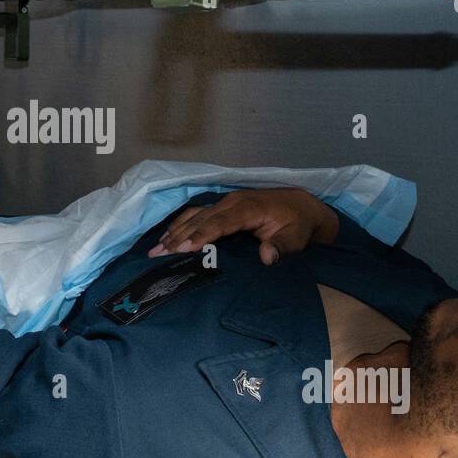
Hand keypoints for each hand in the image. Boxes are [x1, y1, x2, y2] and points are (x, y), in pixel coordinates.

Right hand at [148, 188, 335, 264]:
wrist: (301, 205)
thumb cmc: (297, 224)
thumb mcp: (296, 238)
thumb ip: (282, 247)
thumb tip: (267, 256)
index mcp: (250, 208)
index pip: (221, 222)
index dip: (202, 235)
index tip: (184, 249)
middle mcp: (233, 202)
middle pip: (201, 218)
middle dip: (179, 236)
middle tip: (158, 254)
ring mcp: (226, 202)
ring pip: (195, 214)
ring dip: (175, 230)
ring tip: (156, 249)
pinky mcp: (222, 206)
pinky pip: (197, 213)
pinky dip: (181, 224)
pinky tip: (168, 236)